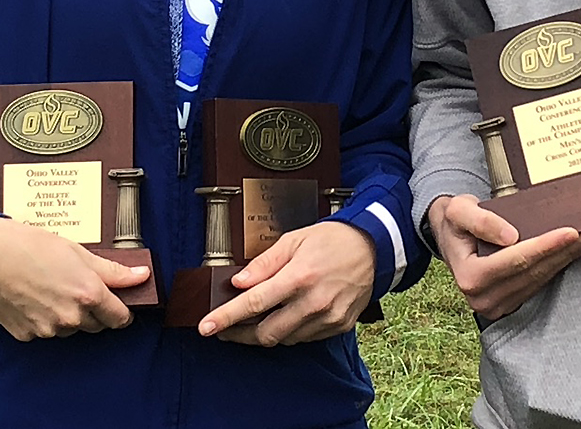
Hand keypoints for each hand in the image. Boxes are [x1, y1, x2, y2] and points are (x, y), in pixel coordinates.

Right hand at [0, 217, 151, 340]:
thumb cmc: (32, 246)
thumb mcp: (79, 253)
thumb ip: (113, 271)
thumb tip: (143, 276)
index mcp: (88, 295)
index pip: (120, 318)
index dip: (122, 311)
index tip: (118, 306)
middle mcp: (70, 318)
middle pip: (96, 326)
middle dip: (94, 311)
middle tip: (78, 288)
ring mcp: (47, 330)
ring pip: (69, 330)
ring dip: (68, 316)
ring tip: (51, 289)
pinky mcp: (26, 335)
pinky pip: (44, 332)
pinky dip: (43, 320)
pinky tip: (33, 299)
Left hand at [199, 221, 376, 345]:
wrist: (373, 247)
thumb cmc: (332, 240)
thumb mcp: (294, 240)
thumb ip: (264, 263)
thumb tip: (239, 283)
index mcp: (299, 277)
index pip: (253, 303)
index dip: (226, 317)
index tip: (206, 327)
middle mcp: (314, 302)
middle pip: (265, 333)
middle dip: (240, 334)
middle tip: (225, 328)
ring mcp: (328, 318)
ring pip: (284, 339)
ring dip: (264, 333)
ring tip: (253, 321)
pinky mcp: (339, 326)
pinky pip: (304, 338)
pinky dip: (288, 332)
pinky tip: (284, 318)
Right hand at [427, 195, 580, 320]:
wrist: (451, 237)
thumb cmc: (456, 222)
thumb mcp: (459, 211)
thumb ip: (480, 221)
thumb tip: (509, 236)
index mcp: (470, 278)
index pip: (516, 260)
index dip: (545, 246)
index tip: (570, 232)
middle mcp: (483, 298)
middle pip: (533, 272)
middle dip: (563, 252)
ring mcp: (497, 305)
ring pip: (539, 280)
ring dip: (566, 260)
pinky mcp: (510, 303)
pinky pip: (538, 284)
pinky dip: (556, 266)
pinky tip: (572, 252)